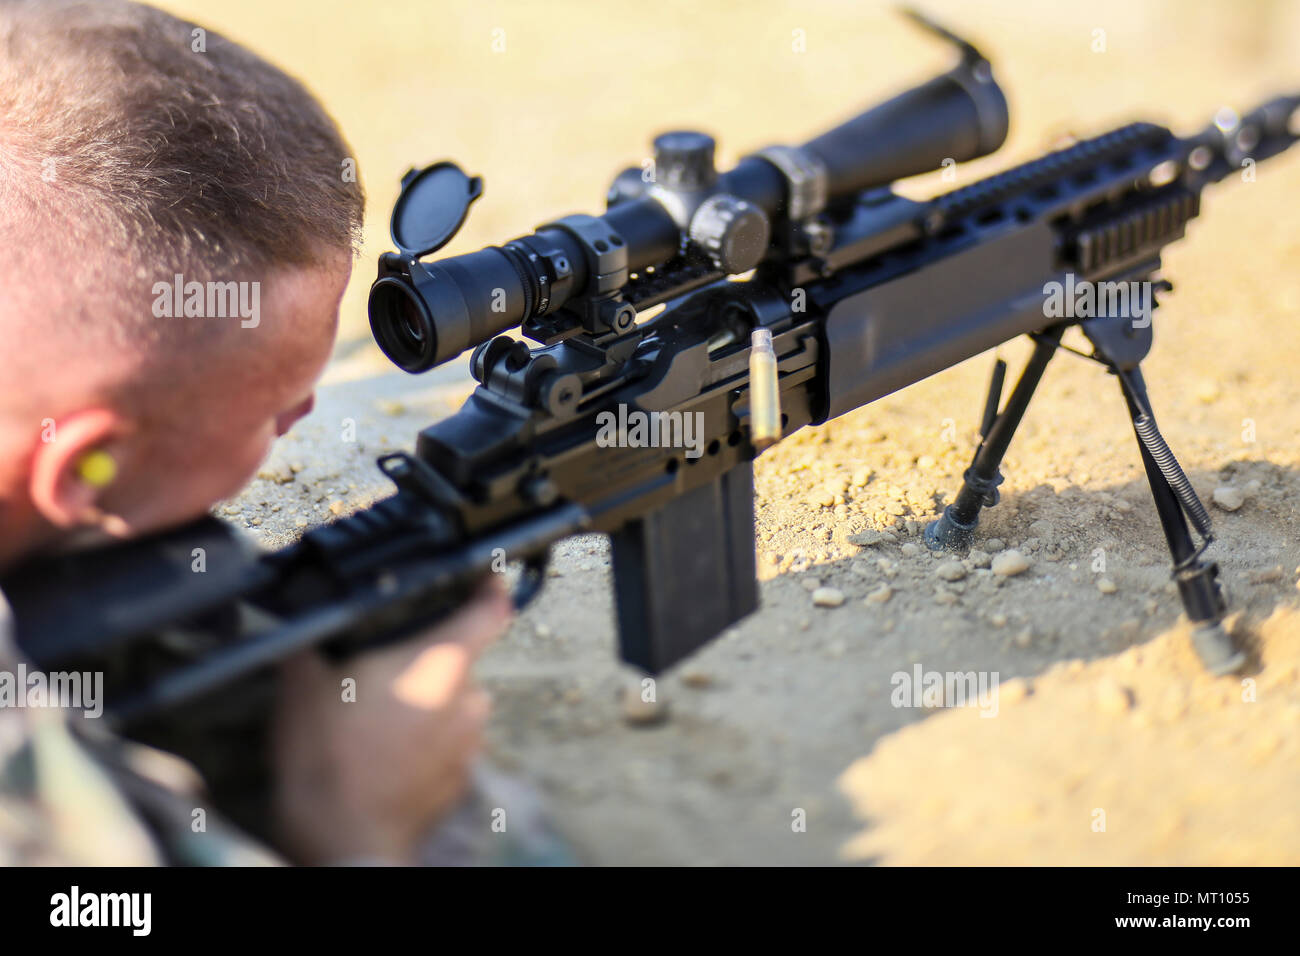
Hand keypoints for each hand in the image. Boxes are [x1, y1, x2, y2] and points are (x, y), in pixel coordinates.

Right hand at [270, 577, 510, 863]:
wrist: (342, 836)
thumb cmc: (329, 754)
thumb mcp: (303, 685)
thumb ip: (310, 648)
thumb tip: (296, 634)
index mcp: (443, 660)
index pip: (490, 611)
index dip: (490, 590)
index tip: (487, 580)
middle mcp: (469, 699)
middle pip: (460, 662)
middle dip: (426, 662)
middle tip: (381, 670)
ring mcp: (469, 744)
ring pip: (454, 706)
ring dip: (425, 705)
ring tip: (376, 719)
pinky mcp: (459, 782)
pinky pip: (446, 747)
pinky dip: (423, 745)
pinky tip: (384, 754)